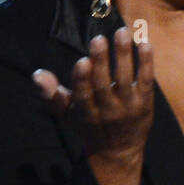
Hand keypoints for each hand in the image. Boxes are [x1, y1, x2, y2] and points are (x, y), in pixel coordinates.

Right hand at [33, 28, 154, 162]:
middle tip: (99, 39)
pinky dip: (146, 62)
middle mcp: (108, 111)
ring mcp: (128, 107)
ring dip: (123, 55)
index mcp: (86, 113)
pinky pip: (145, 81)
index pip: (83, 96)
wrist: (118, 151)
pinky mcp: (145, 103)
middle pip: (103, 85)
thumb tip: (37, 74)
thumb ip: (52, 94)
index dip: (83, 79)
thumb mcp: (67, 115)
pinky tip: (144, 43)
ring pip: (125, 79)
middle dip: (101, 62)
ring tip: (121, 32)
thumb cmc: (88, 126)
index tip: (82, 61)